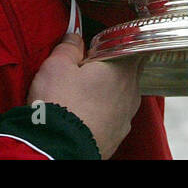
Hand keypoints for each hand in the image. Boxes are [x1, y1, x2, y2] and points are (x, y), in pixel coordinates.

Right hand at [28, 33, 141, 157]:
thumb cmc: (59, 103)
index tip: (94, 44)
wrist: (58, 148)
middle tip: (83, 67)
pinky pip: (113, 115)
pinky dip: (102, 111)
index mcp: (121, 68)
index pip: (130, 45)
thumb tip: (74, 39)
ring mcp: (126, 116)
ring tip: (79, 93)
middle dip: (108, 67)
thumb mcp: (56, 65)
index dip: (111, 42)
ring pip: (120, 94)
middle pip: (126, 70)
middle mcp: (131, 92)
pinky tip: (82, 112)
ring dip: (105, 90)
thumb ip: (69, 47)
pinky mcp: (118, 136)